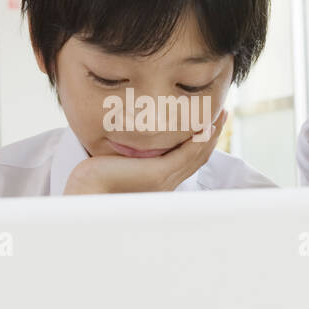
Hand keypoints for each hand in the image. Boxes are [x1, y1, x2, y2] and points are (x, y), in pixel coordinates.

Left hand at [63, 110, 227, 193]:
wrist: (85, 194)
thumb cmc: (91, 181)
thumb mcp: (114, 163)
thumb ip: (127, 154)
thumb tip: (126, 136)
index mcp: (157, 183)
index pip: (187, 160)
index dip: (202, 143)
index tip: (209, 124)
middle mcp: (165, 184)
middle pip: (198, 157)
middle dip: (212, 135)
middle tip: (222, 114)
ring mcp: (164, 180)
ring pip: (197, 154)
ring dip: (212, 133)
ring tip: (221, 114)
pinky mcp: (158, 174)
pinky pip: (188, 154)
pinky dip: (200, 139)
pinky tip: (207, 125)